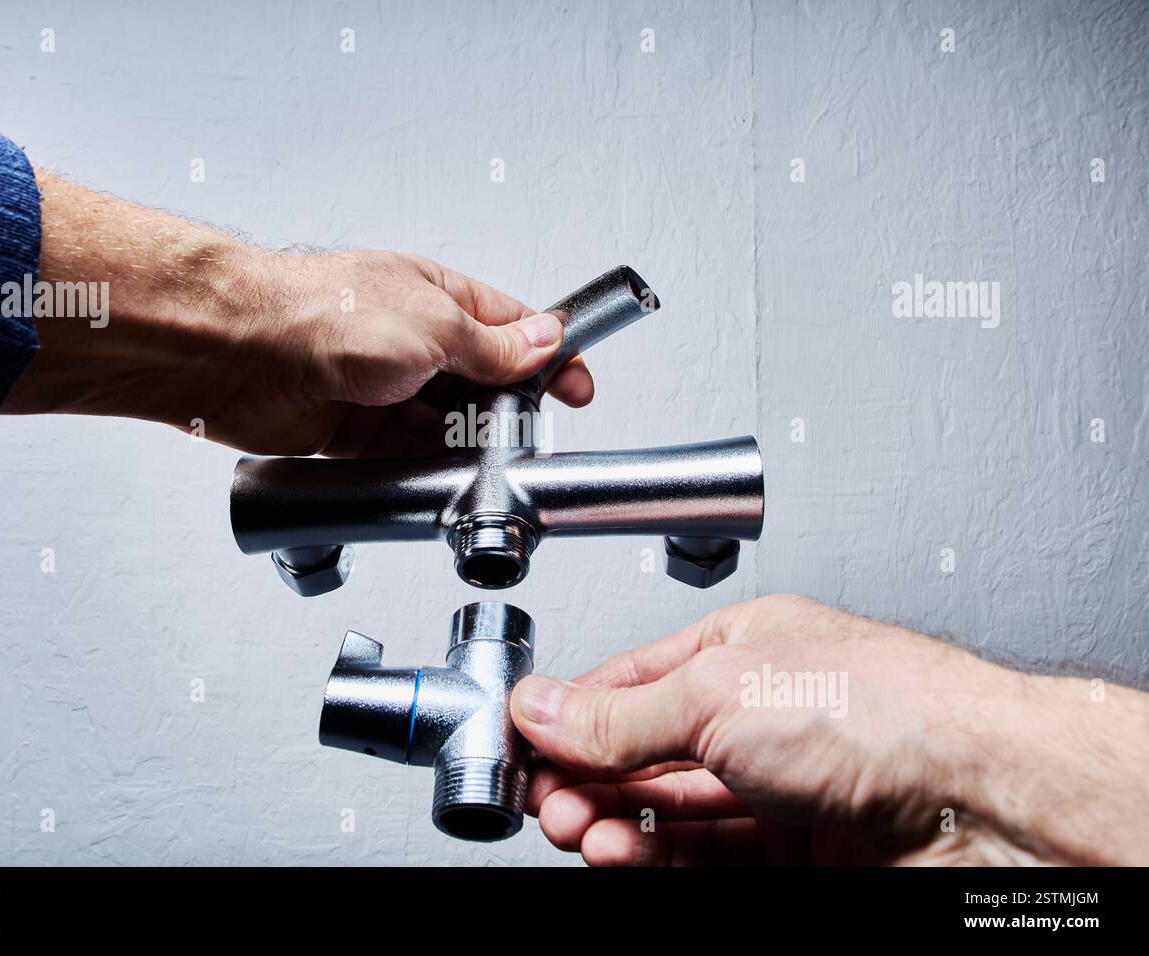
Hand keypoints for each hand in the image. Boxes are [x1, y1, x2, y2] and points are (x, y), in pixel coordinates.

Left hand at [1, 172, 592, 455]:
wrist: (236, 353)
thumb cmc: (320, 312)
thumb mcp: (433, 325)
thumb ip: (492, 346)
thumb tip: (543, 340)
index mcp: (436, 297)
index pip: (512, 329)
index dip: (549, 358)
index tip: (577, 388)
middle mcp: (411, 340)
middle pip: (482, 383)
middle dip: (506, 411)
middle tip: (526, 435)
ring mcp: (383, 385)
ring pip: (444, 426)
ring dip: (463, 445)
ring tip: (482, 461)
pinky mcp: (354, 429)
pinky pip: (405, 455)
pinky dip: (425, 468)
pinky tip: (439, 476)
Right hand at [511, 595, 1148, 864]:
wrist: (979, 798)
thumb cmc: (883, 709)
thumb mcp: (717, 697)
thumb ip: (621, 715)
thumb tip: (545, 707)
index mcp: (740, 649)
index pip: (630, 681)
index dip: (572, 713)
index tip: (523, 743)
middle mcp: (757, 713)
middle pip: (644, 749)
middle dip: (585, 775)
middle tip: (544, 798)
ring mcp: (774, 783)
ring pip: (667, 808)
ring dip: (611, 820)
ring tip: (577, 829)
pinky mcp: (792, 848)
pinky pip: (701, 851)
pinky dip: (653, 853)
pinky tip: (621, 852)